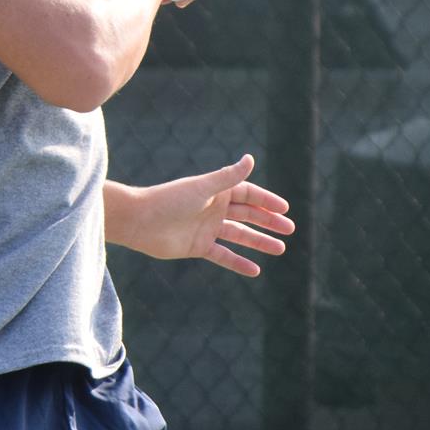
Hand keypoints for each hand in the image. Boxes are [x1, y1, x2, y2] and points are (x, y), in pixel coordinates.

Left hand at [108, 154, 292, 276]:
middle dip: (268, 221)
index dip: (266, 200)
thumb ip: (228, 177)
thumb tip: (251, 159)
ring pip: (239, 235)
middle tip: (290, 230)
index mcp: (216, 191)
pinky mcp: (198, 246)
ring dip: (259, 242)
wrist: (139, 221)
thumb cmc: (169, 200)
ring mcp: (207, 228)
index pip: (248, 193)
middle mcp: (213, 208)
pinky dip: (238, 262)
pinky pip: (223, 255)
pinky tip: (256, 270)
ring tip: (280, 249)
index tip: (285, 209)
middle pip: (247, 214)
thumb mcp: (202, 188)